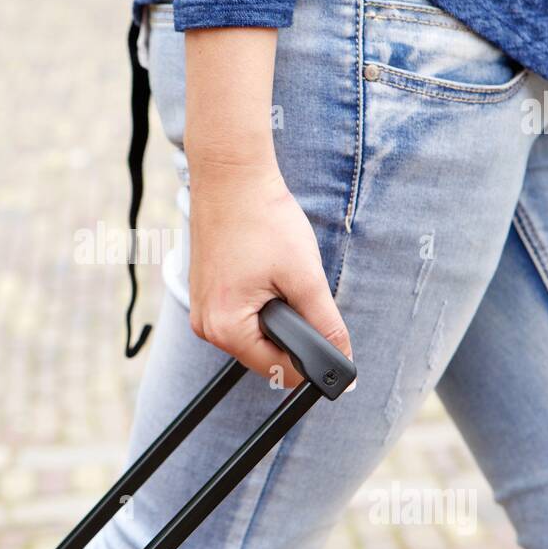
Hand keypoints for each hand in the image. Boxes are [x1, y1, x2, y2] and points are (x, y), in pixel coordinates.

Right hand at [188, 164, 351, 385]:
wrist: (231, 177)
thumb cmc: (263, 220)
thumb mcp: (305, 276)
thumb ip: (326, 324)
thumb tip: (344, 360)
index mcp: (226, 329)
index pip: (279, 370)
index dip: (311, 357)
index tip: (325, 331)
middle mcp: (207, 326)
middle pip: (265, 355)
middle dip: (291, 330)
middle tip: (297, 289)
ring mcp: (202, 310)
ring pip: (255, 334)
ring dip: (276, 314)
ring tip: (279, 273)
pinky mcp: (205, 295)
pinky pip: (241, 315)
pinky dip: (261, 300)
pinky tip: (264, 269)